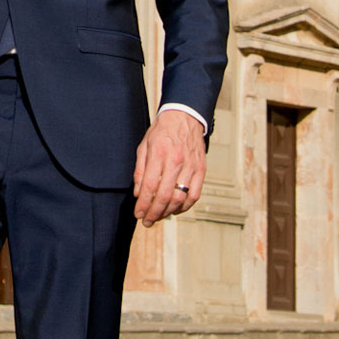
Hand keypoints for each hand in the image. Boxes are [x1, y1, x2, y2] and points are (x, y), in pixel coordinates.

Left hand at [133, 107, 205, 226]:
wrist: (185, 116)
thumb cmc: (162, 131)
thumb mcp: (144, 146)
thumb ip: (140, 170)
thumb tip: (138, 193)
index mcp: (159, 154)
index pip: (150, 186)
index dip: (143, 204)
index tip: (138, 214)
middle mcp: (176, 161)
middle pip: (165, 196)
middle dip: (154, 213)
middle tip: (147, 221)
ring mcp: (191, 166)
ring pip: (180, 198)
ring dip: (168, 212)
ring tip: (158, 217)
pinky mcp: (201, 169)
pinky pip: (195, 194)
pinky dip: (185, 206)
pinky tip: (175, 210)